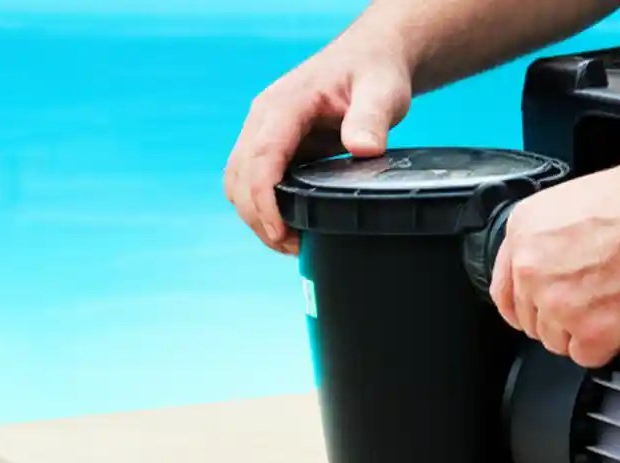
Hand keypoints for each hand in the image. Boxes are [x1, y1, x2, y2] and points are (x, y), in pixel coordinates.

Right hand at [223, 28, 411, 254]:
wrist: (368, 58)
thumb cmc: (374, 72)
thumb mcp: (383, 90)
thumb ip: (372, 116)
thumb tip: (364, 148)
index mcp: (284, 104)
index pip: (261, 157)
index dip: (265, 199)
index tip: (281, 232)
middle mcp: (262, 118)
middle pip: (240, 177)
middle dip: (259, 218)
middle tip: (293, 248)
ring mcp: (260, 132)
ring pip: (237, 183)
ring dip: (255, 216)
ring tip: (290, 243)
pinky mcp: (267, 146)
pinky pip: (249, 181)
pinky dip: (260, 207)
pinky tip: (288, 224)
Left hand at [489, 149, 619, 367]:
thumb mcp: (570, 204)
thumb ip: (545, 242)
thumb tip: (545, 268)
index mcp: (522, 234)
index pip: (502, 290)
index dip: (523, 303)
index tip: (534, 310)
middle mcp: (531, 270)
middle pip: (530, 319)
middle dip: (558, 315)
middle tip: (592, 299)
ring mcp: (558, 304)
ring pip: (555, 341)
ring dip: (581, 331)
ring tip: (613, 303)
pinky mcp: (591, 332)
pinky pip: (584, 356)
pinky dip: (605, 345)